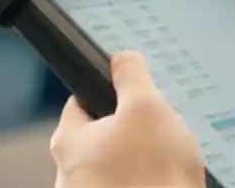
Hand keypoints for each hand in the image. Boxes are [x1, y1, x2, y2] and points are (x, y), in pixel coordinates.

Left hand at [49, 52, 204, 187]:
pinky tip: (164, 184)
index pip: (79, 103)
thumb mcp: (147, 109)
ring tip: (166, 164)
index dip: (106, 93)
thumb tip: (122, 59)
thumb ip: (132, 78)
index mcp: (69, 141)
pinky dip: (142, 185)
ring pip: (112, 169)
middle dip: (127, 134)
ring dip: (136, 165)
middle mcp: (69, 175)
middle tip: (157, 132)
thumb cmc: (151, 176)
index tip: (127, 93)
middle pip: (97, 139)